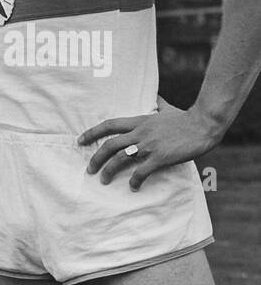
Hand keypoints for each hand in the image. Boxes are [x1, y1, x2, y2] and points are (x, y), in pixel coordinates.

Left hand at [77, 100, 219, 188]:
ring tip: (104, 180)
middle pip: (109, 145)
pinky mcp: (160, 157)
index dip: (92, 133)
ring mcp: (149, 145)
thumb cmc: (187, 118)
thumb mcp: (169, 108)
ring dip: (109, 171)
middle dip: (95, 158)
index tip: (80, 141)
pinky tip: (133, 187)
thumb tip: (156, 97)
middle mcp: (140, 133)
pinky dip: (135, 180)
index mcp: (140, 121)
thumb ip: (159, 104)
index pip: (109, 125)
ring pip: (120, 159)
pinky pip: (141, 171)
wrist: (205, 123)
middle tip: (89, 169)